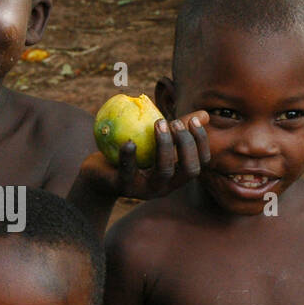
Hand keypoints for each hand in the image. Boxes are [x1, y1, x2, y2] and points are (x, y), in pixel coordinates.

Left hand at [81, 111, 210, 199]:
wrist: (99, 175)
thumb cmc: (133, 155)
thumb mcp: (154, 142)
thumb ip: (177, 131)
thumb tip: (205, 115)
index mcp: (176, 176)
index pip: (201, 163)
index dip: (202, 142)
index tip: (194, 120)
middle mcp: (165, 186)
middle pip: (188, 170)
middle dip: (186, 144)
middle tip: (173, 122)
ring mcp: (145, 189)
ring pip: (163, 171)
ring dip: (165, 145)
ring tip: (158, 122)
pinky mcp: (124, 187)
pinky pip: (128, 172)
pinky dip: (129, 156)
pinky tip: (129, 141)